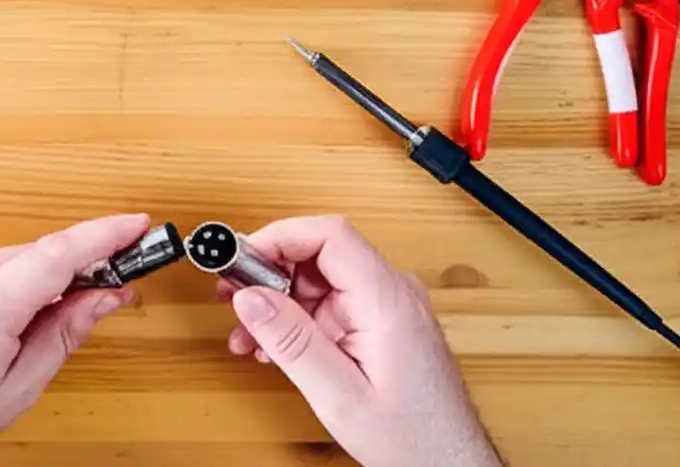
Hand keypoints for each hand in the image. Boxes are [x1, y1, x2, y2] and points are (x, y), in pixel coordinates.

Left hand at [0, 214, 149, 466]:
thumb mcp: (17, 388)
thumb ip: (64, 333)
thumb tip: (103, 297)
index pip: (56, 254)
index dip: (104, 235)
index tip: (136, 226)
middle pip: (33, 254)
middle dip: (73, 266)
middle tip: (110, 283)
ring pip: (2, 260)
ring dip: (31, 280)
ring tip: (35, 327)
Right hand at [220, 217, 500, 466]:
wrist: (449, 463)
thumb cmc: (413, 438)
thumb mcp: (339, 395)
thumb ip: (292, 341)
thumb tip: (249, 297)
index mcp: (387, 301)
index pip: (330, 235)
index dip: (279, 237)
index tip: (240, 256)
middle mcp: (391, 292)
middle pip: (319, 254)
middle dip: (269, 272)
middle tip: (231, 296)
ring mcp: (387, 306)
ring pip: (319, 280)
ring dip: (278, 302)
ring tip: (248, 335)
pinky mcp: (380, 322)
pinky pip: (331, 303)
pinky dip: (297, 319)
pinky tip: (276, 347)